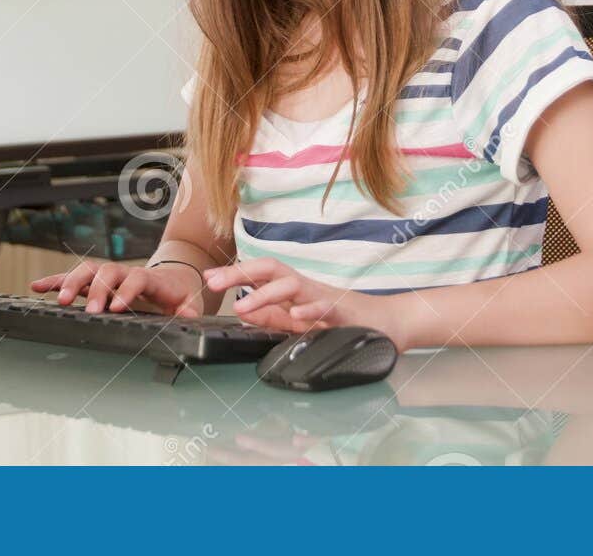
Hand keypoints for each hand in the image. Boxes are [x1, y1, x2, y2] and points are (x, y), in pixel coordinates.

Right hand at [30, 260, 203, 315]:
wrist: (172, 277)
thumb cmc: (178, 293)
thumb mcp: (189, 301)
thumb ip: (189, 309)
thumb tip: (191, 316)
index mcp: (148, 278)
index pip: (136, 279)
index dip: (127, 291)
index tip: (117, 307)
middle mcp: (125, 272)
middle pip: (108, 272)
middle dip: (97, 290)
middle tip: (90, 310)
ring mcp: (109, 276)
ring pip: (87, 271)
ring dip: (72, 282)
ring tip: (60, 301)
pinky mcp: (95, 282)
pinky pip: (73, 277)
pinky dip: (55, 281)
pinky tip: (37, 287)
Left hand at [203, 258, 405, 346]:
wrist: (384, 324)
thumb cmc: (339, 319)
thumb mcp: (297, 319)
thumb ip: (271, 316)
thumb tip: (241, 311)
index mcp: (293, 289)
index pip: (260, 274)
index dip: (234, 273)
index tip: (208, 277)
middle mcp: (305, 287)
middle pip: (271, 269)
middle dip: (241, 273)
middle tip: (215, 283)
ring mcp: (323, 296)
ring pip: (292, 285)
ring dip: (265, 294)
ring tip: (243, 305)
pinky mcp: (342, 311)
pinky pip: (324, 307)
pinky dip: (309, 310)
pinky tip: (296, 315)